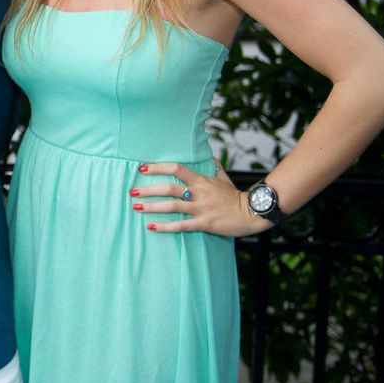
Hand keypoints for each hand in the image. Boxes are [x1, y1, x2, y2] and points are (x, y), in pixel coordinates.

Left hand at [130, 158, 266, 237]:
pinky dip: (165, 226)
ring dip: (152, 207)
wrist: (252, 213)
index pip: (176, 168)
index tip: (142, 169)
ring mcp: (201, 208)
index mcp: (201, 180)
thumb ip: (214, 166)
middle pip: (169, 188)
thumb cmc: (235, 196)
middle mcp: (199, 193)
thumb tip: (210, 155)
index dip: (158, 168)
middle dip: (148, 189)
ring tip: (136, 207)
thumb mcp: (224, 178)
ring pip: (172, 206)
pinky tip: (151, 227)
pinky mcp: (204, 224)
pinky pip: (181, 226)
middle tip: (132, 191)